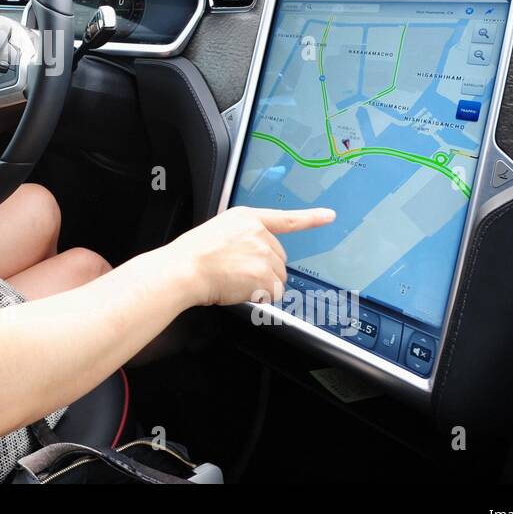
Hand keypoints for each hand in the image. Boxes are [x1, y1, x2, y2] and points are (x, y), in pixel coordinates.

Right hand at [164, 205, 335, 307]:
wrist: (183, 270)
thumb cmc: (192, 256)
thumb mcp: (218, 232)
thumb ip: (242, 238)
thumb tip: (254, 259)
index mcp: (246, 218)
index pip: (285, 218)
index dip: (310, 218)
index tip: (329, 216)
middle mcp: (259, 232)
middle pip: (280, 259)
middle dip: (265, 270)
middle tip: (236, 273)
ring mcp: (263, 253)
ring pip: (277, 278)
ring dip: (261, 285)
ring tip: (233, 280)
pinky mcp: (264, 274)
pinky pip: (272, 293)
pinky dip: (259, 297)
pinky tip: (238, 289)